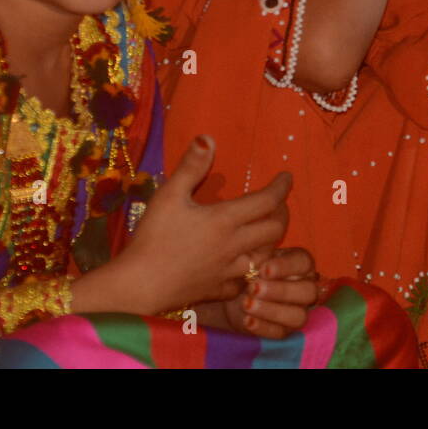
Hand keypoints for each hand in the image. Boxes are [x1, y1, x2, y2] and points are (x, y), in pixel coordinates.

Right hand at [73, 136, 291, 315]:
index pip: (267, 201)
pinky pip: (246, 279)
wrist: (140, 286)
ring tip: (265, 229)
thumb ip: (191, 166)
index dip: (281, 187)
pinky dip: (251, 269)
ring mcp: (229, 271)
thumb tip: (208, 138)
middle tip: (277, 203)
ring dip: (271, 240)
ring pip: (266, 256)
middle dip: (282, 213)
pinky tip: (244, 264)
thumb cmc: (153, 237)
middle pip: (275, 229)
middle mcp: (234, 246)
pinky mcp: (219, 290)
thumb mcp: (169, 195)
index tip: (287, 176)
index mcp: (225, 220)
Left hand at [230, 248, 320, 338]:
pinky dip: (263, 327)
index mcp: (301, 264)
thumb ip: (260, 257)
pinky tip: (247, 320)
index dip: (285, 267)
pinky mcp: (286, 330)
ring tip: (247, 304)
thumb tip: (260, 262)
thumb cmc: (249, 269)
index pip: (303, 262)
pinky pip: (281, 333)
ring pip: (298, 316)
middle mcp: (306, 287)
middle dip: (280, 291)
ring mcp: (299, 311)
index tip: (263, 270)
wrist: (234, 294)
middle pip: (308, 291)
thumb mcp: (253, 259)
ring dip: (271, 310)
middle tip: (254, 288)